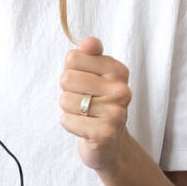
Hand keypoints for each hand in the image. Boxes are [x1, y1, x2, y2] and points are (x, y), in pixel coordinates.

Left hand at [60, 36, 131, 173]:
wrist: (110, 143)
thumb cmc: (97, 103)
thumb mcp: (95, 75)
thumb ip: (90, 55)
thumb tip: (88, 42)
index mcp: (118, 70)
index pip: (73, 57)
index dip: (71, 71)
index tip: (85, 83)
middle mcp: (121, 90)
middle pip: (67, 78)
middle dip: (68, 91)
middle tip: (84, 101)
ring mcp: (115, 113)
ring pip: (65, 100)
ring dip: (69, 109)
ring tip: (85, 115)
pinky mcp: (104, 133)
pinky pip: (66, 120)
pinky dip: (70, 125)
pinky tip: (85, 128)